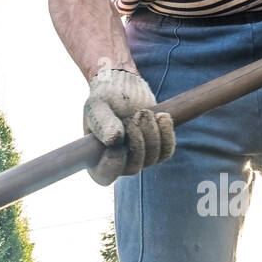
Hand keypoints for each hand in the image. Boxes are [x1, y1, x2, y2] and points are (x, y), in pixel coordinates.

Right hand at [82, 67, 174, 186]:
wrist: (125, 84)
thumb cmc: (105, 97)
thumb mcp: (98, 106)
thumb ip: (101, 123)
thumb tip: (114, 141)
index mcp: (95, 156)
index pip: (104, 176)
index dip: (113, 166)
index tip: (118, 145)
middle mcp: (117, 162)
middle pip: (133, 168)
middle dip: (137, 140)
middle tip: (136, 116)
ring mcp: (137, 158)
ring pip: (152, 159)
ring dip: (151, 133)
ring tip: (144, 112)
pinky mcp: (155, 150)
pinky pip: (166, 152)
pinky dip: (166, 134)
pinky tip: (162, 116)